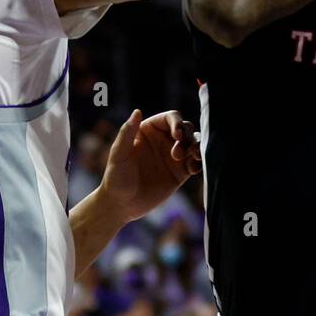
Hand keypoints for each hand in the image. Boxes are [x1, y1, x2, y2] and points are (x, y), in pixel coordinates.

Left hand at [98, 109, 200, 223]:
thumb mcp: (119, 154)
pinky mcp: (181, 172)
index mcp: (149, 130)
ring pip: (194, 143)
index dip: (178, 123)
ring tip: (194, 157)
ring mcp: (174, 155)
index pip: (171, 118)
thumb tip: (137, 111)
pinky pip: (196, 162)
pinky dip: (199, 163)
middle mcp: (164, 139)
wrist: (122, 205)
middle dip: (188, 137)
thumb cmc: (116, 177)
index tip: (178, 136)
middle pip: (186, 128)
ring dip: (198, 147)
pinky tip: (193, 169)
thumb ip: (127, 132)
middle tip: (178, 154)